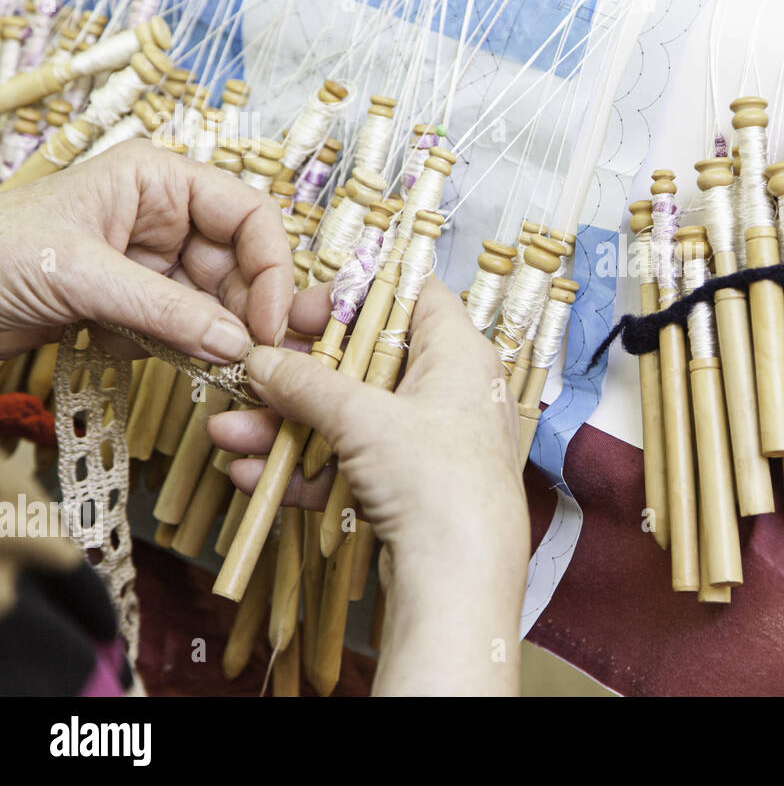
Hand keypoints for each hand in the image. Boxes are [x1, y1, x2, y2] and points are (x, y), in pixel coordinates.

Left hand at [0, 140, 293, 360]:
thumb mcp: (79, 275)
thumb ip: (164, 309)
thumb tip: (236, 344)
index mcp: (159, 181)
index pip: (249, 215)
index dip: (272, 268)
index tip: (271, 324)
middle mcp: (165, 217)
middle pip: (243, 265)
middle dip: (246, 313)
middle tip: (251, 361)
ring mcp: (153, 263)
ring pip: (218, 303)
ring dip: (215, 339)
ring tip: (208, 369)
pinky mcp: (137, 304)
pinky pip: (186, 329)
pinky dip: (181, 351)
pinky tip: (151, 357)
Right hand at [207, 276, 528, 694]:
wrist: (461, 583)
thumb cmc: (436, 481)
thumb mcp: (363, 418)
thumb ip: (308, 384)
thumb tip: (262, 360)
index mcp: (459, 355)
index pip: (413, 295)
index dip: (357, 293)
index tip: (302, 310)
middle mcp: (450, 392)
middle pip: (366, 362)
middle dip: (300, 374)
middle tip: (254, 374)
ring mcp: (430, 444)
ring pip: (349, 420)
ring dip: (286, 427)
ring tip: (228, 434)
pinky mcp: (411, 490)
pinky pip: (351, 466)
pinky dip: (305, 470)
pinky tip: (250, 476)